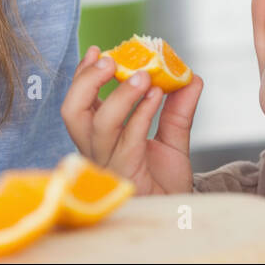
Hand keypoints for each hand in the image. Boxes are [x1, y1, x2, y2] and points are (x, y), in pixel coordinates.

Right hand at [60, 44, 203, 195]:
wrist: (177, 214)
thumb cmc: (165, 182)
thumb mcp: (173, 138)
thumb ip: (178, 108)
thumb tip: (191, 77)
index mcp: (99, 136)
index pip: (79, 102)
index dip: (82, 75)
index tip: (97, 50)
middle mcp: (97, 148)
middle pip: (72, 111)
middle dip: (86, 81)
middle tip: (110, 60)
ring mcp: (109, 162)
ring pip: (99, 123)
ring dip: (121, 94)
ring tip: (145, 76)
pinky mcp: (126, 173)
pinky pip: (129, 138)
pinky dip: (142, 113)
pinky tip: (157, 96)